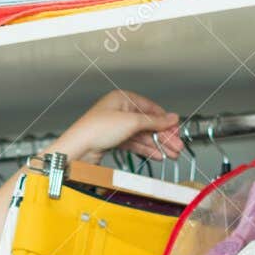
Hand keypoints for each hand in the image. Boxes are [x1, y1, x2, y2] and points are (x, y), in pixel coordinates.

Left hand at [49, 89, 185, 165]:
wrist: (78, 149)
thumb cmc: (96, 130)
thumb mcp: (131, 122)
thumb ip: (154, 121)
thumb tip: (171, 118)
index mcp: (123, 99)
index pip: (151, 109)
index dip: (166, 121)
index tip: (177, 131)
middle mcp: (120, 111)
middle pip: (148, 124)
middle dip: (164, 136)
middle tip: (177, 146)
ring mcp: (117, 126)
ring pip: (142, 136)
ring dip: (158, 145)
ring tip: (171, 154)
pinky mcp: (113, 140)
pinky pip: (134, 144)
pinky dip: (146, 150)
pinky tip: (157, 155)